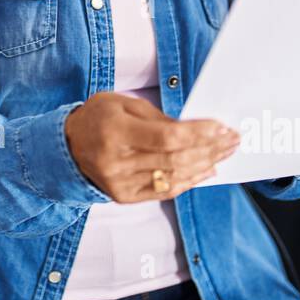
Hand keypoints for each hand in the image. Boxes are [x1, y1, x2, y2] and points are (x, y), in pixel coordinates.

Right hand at [65, 92, 239, 202]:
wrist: (67, 146)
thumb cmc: (98, 118)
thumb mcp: (122, 103)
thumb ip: (157, 117)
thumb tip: (194, 129)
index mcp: (115, 131)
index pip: (167, 137)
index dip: (198, 134)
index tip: (220, 127)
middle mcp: (117, 160)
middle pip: (175, 159)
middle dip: (210, 149)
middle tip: (232, 140)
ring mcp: (120, 182)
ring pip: (173, 178)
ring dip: (205, 165)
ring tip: (225, 153)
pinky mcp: (124, 196)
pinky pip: (164, 191)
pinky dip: (190, 181)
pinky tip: (207, 170)